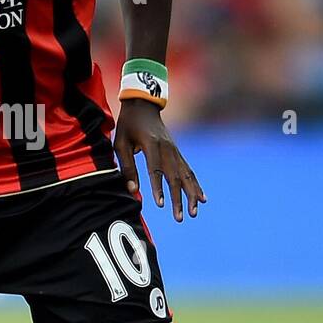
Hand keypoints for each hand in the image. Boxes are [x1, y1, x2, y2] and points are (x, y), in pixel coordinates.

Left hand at [114, 100, 205, 221]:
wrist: (144, 105)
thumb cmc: (128, 125)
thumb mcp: (120, 143)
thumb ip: (126, 166)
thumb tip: (132, 190)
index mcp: (151, 144)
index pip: (155, 170)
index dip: (158, 188)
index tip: (160, 205)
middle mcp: (167, 148)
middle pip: (175, 176)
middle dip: (178, 198)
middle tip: (179, 217)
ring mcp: (175, 150)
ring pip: (186, 175)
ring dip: (191, 195)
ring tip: (193, 213)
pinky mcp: (177, 153)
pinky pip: (188, 171)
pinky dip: (195, 185)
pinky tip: (202, 198)